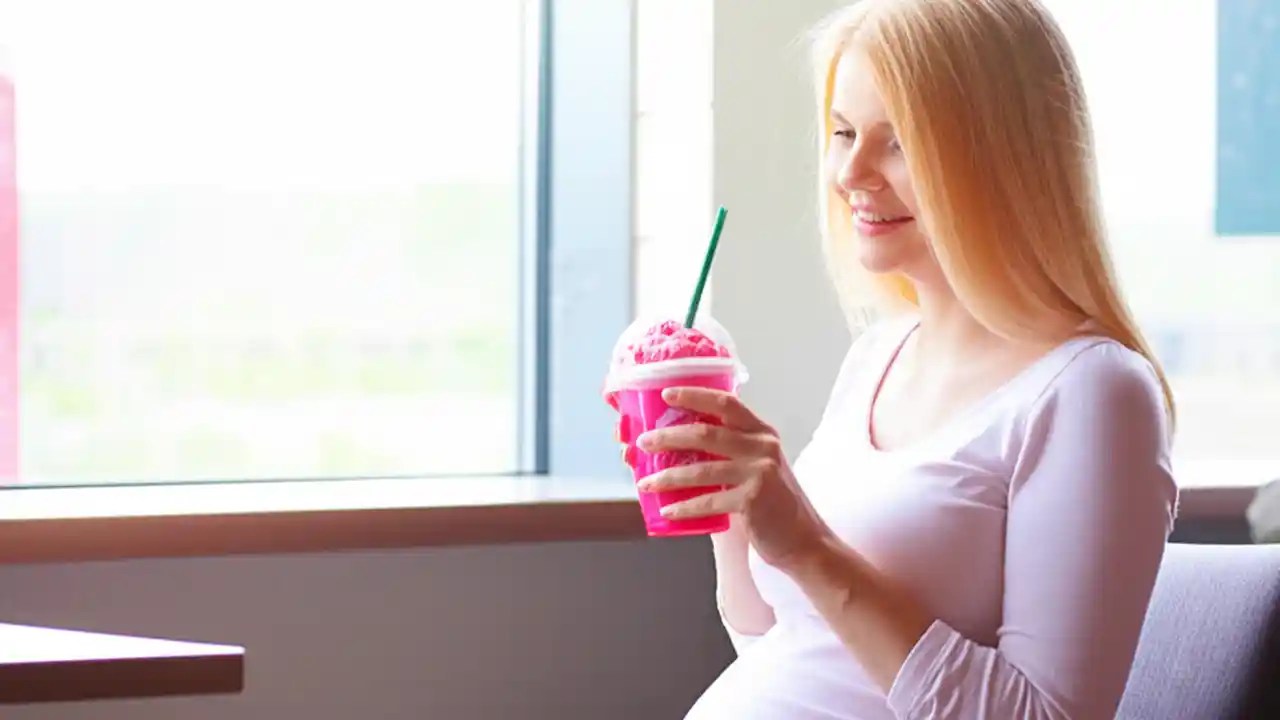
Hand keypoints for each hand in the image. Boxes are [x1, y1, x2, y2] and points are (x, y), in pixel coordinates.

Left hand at [632, 387, 831, 571]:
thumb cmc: (774, 503)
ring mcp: (759, 472)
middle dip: (668, 436)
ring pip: (701, 469)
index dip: (694, 395)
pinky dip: (685, 506)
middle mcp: (762, 446)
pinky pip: (708, 500)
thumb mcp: (759, 465)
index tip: (666, 394)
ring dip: (667, 476)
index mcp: (762, 432)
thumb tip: (681, 447)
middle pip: (706, 433)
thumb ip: (732, 451)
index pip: (726, 402)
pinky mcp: (752, 499)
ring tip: (645, 482)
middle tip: (643, 443)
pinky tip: (667, 509)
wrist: (803, 540)